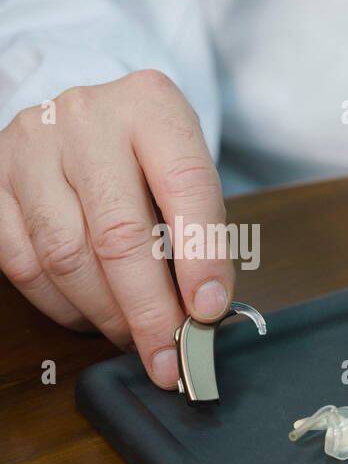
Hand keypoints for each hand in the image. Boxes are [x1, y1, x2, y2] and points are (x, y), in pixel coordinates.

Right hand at [0, 69, 231, 387]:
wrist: (90, 115)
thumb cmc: (150, 153)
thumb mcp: (189, 173)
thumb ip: (201, 233)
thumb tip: (202, 312)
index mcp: (151, 107)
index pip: (186, 186)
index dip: (201, 259)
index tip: (208, 312)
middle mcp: (85, 119)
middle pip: (118, 234)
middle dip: (148, 310)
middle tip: (169, 356)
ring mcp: (30, 147)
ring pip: (65, 256)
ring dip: (105, 314)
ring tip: (135, 337)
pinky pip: (24, 264)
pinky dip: (62, 305)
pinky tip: (91, 316)